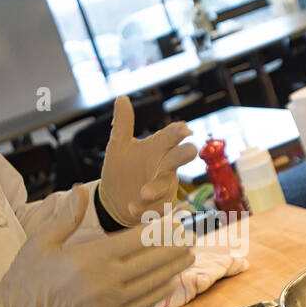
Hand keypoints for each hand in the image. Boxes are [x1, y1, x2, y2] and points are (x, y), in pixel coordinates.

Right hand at [0, 185, 193, 306]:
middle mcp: (107, 282)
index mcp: (92, 257)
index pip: (138, 240)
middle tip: (191, 236)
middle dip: (174, 247)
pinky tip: (169, 283)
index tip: (176, 220)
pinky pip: (142, 305)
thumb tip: (81, 191)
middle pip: (152, 261)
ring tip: (188, 256)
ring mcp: (111, 305)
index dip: (161, 228)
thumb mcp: (42, 240)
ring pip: (152, 284)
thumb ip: (68, 216)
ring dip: (173, 269)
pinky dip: (160, 292)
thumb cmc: (26, 278)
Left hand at [99, 96, 197, 226]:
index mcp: (158, 147)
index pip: (170, 136)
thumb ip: (123, 124)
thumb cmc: (121, 169)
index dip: (177, 132)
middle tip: (190, 150)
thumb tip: (122, 97)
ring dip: (156, 188)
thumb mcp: (119, 145)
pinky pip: (156, 206)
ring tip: (143, 193)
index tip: (183, 128)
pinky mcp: (161, 205)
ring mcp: (166, 185)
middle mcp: (166, 165)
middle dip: (184, 154)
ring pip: (166, 185)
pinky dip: (144, 208)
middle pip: (179, 157)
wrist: (115, 199)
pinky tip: (132, 209)